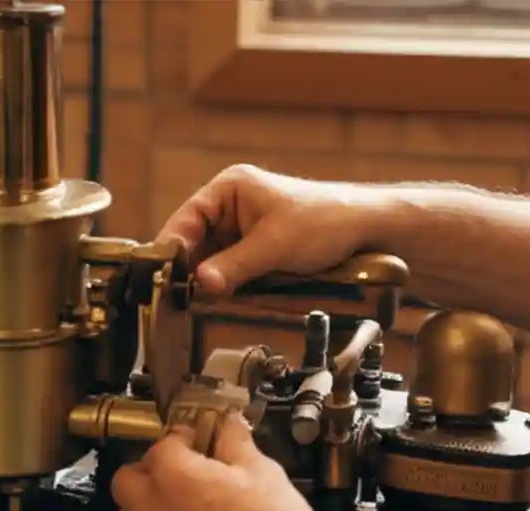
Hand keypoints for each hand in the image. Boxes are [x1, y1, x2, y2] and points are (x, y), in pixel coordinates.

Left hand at [111, 412, 338, 510]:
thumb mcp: (263, 472)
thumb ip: (236, 442)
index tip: (200, 440)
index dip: (182, 438)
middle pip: (125, 482)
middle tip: (182, 470)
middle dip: (148, 470)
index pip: (161, 445)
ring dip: (147, 507)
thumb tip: (228, 422)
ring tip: (185, 507)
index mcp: (172, 477)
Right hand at [156, 165, 389, 295]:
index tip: (162, 276)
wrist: (367, 231)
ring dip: (206, 281)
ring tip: (197, 301)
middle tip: (177, 297)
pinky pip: (226, 272)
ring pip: (207, 261)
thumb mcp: (276, 245)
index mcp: (229, 190)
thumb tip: (199, 285)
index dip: (172, 248)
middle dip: (189, 269)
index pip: (186, 219)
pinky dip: (222, 286)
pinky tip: (219, 299)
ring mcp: (239, 232)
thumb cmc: (326, 222)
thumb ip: (234, 265)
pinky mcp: (251, 252)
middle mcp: (228, 208)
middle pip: (192, 243)